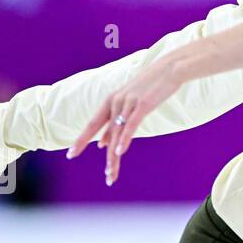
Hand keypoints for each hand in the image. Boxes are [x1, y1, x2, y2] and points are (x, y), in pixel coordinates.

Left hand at [68, 58, 182, 184]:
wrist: (171, 67)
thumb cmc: (152, 84)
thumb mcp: (131, 102)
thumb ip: (117, 121)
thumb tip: (104, 143)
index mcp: (111, 100)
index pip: (92, 124)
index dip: (81, 139)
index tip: (71, 154)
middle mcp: (116, 102)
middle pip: (106, 133)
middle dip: (106, 157)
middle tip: (104, 175)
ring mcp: (128, 103)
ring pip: (118, 134)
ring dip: (114, 155)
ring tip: (111, 172)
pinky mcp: (143, 104)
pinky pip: (131, 125)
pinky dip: (124, 139)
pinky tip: (119, 152)